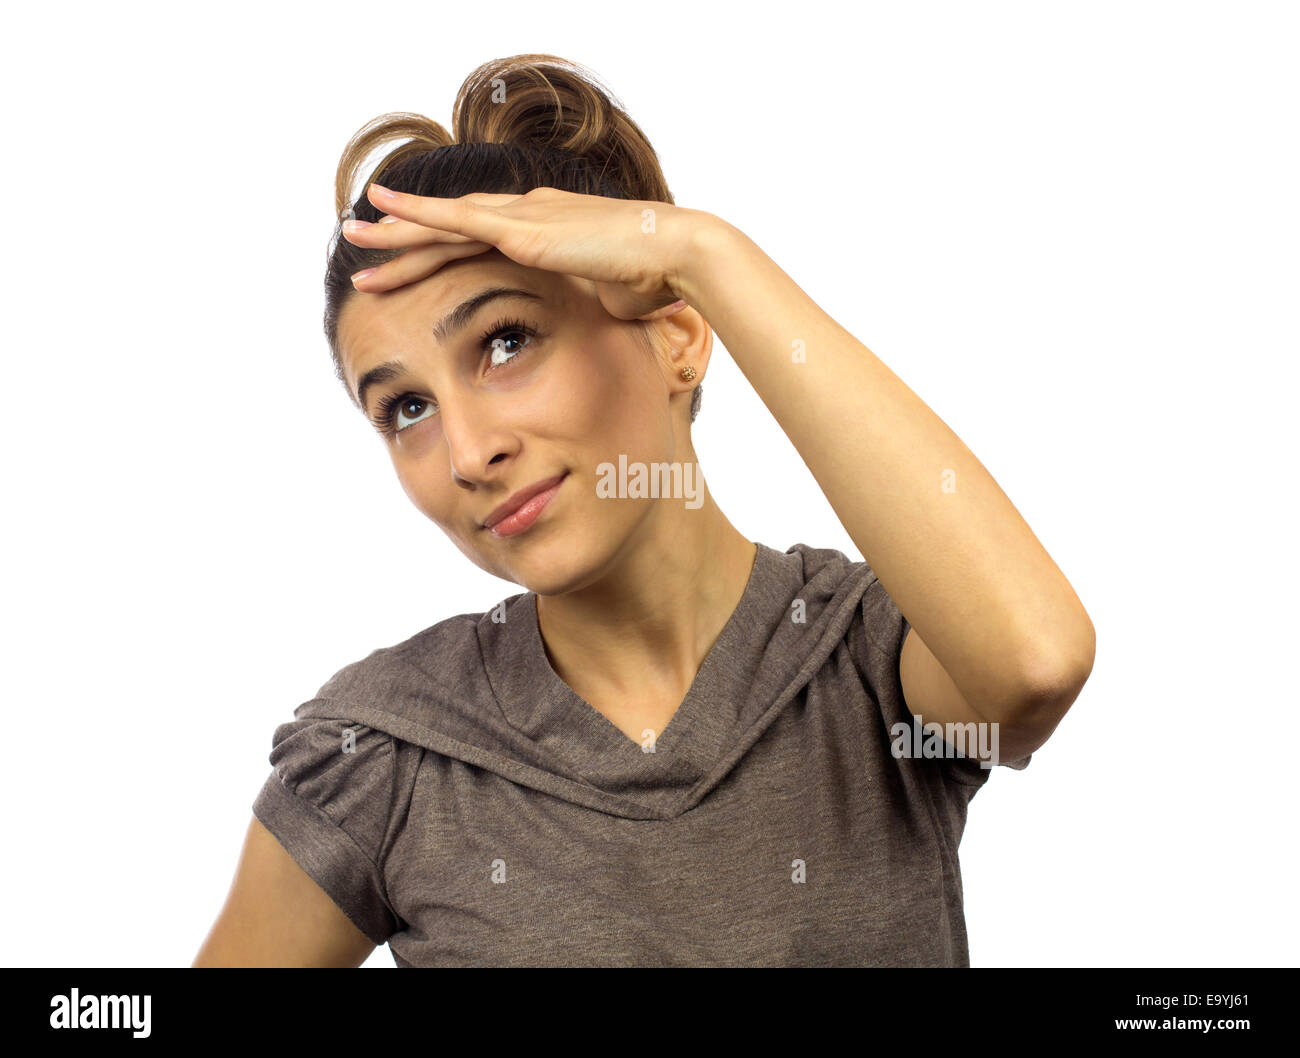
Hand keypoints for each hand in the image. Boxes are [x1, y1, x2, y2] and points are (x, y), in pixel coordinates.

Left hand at [342, 183, 712, 320]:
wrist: (678, 256)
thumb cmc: (657, 284)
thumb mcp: (613, 303)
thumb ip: (597, 307)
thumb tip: (608, 326)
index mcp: (548, 235)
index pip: (481, 244)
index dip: (442, 254)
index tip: (411, 268)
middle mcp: (528, 216)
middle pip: (452, 230)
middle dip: (405, 240)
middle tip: (363, 244)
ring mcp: (522, 218)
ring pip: (443, 223)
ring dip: (396, 230)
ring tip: (355, 236)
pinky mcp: (520, 228)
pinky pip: (455, 221)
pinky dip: (415, 215)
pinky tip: (382, 212)